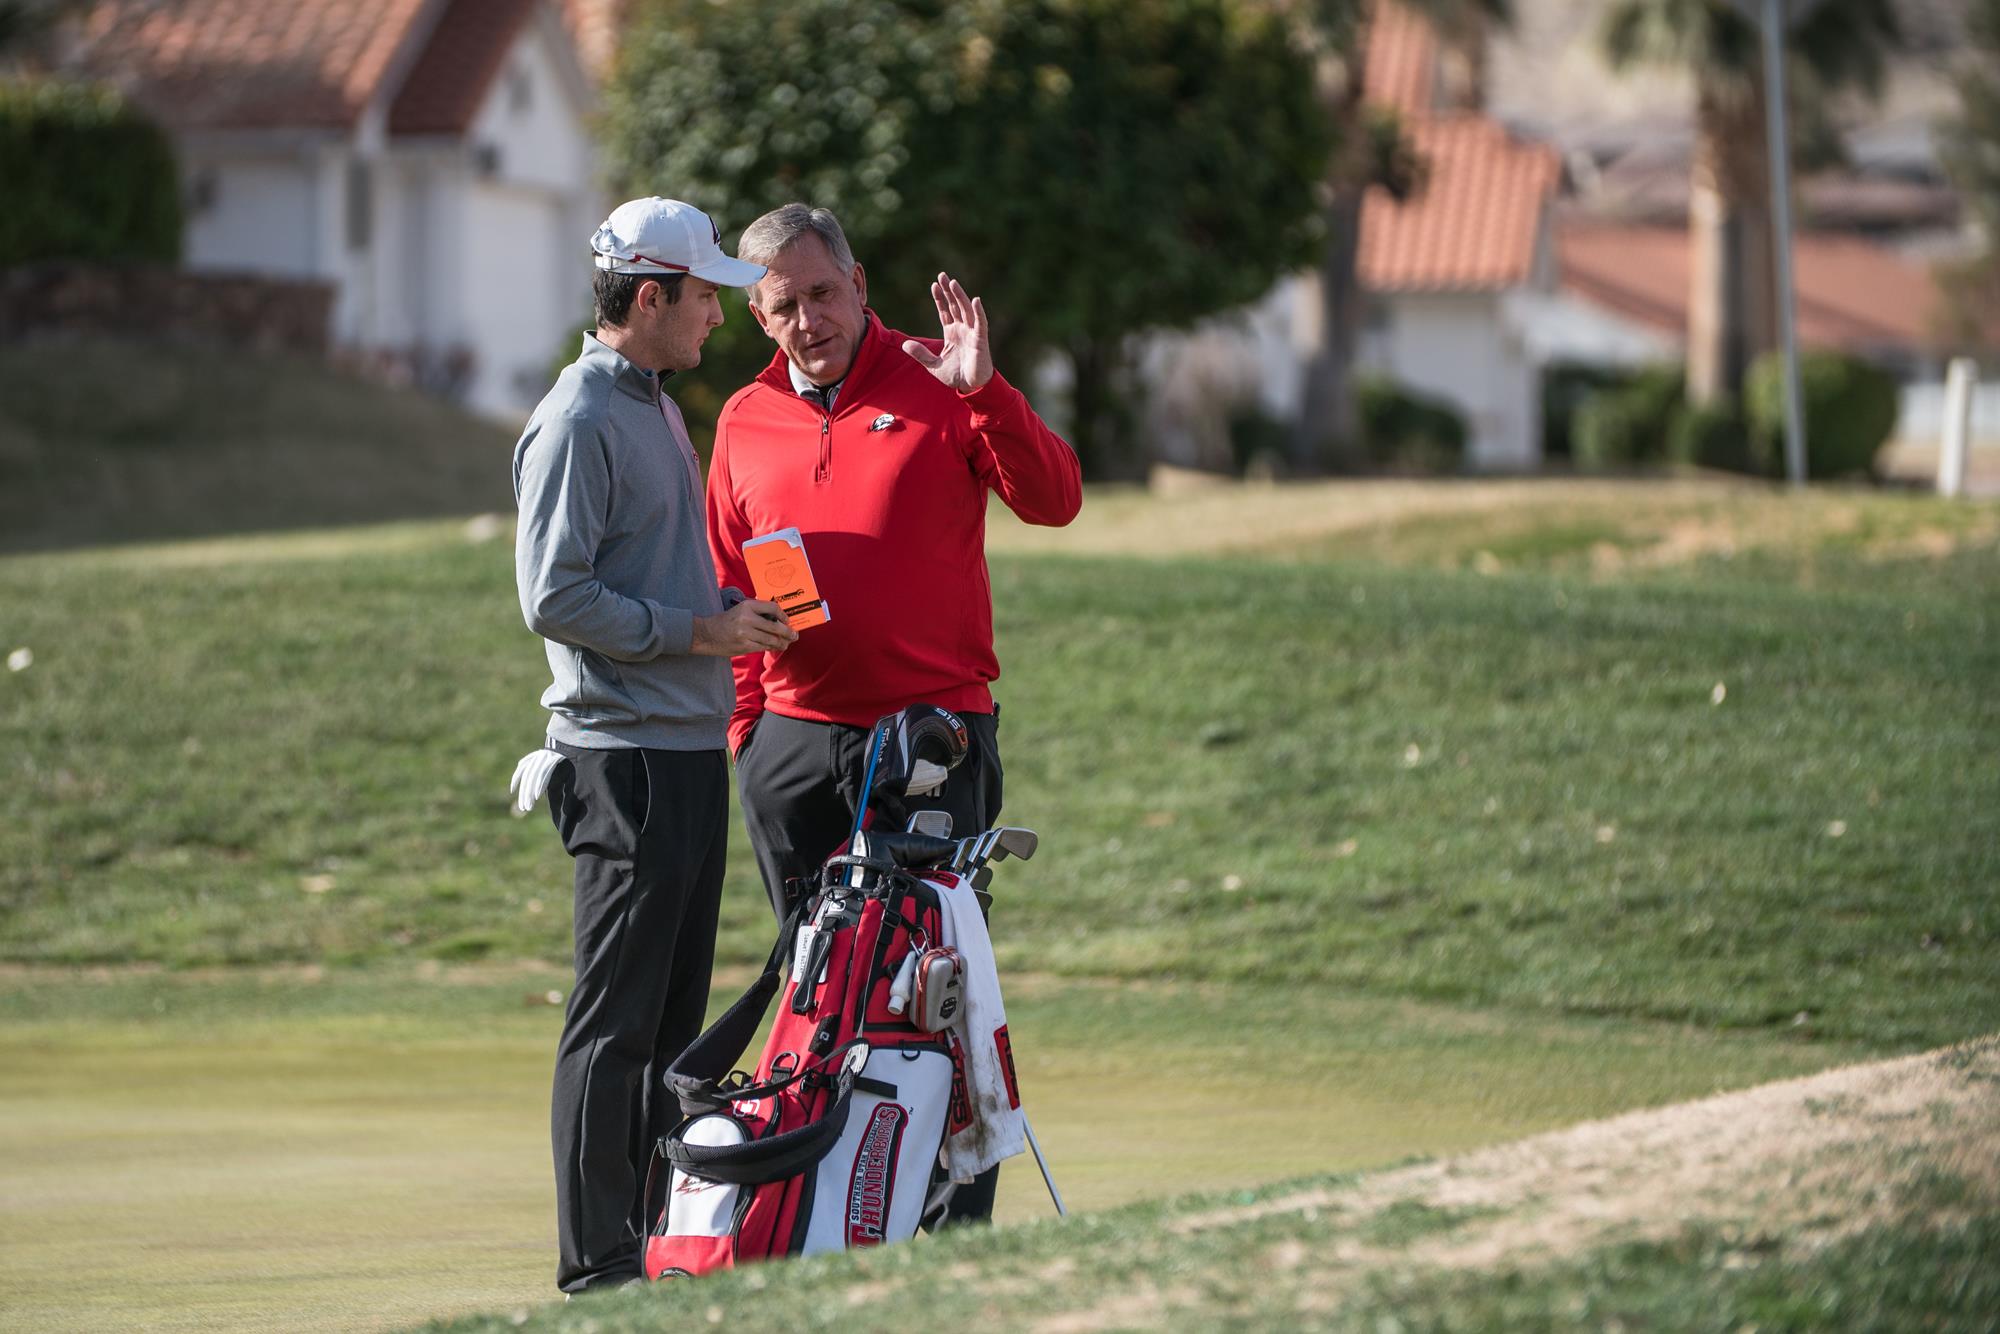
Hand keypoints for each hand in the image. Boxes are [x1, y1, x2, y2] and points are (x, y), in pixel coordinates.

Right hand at [692, 599, 797, 656]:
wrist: (706, 634)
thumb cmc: (726, 621)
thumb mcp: (740, 609)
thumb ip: (757, 611)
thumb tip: (778, 617)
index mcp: (747, 606)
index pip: (772, 607)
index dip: (783, 615)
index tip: (787, 620)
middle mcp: (747, 619)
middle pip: (776, 626)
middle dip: (788, 632)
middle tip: (794, 635)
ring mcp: (746, 634)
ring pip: (771, 640)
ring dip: (781, 643)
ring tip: (786, 643)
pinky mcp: (744, 646)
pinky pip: (763, 647)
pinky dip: (770, 647)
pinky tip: (774, 647)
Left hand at [900, 272, 991, 392]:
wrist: (971, 388)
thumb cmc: (956, 376)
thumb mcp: (932, 365)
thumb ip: (920, 354)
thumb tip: (905, 345)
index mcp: (952, 333)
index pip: (945, 311)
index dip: (940, 298)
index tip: (934, 284)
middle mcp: (962, 330)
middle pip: (955, 306)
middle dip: (949, 291)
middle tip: (942, 275)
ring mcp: (972, 333)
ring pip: (966, 310)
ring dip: (960, 296)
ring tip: (952, 282)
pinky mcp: (980, 340)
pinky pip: (981, 323)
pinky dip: (979, 312)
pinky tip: (975, 299)